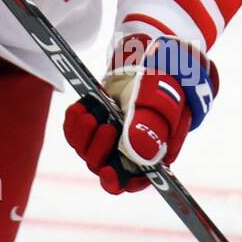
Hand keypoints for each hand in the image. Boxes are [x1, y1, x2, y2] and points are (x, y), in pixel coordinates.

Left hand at [63, 34, 218, 193]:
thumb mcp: (165, 99)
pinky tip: (83, 107)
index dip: (119, 181)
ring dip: (84, 135)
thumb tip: (141, 153)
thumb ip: (153, 125)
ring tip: (92, 114)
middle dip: (100, 149)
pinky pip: (74, 132)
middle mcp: (127, 150)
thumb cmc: (168, 83)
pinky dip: (74, 121)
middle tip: (107, 126)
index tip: (108, 172)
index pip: (133, 181)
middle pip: (103, 166)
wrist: (154, 59)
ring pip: (85, 150)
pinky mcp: (92, 123)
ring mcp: (108, 138)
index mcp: (151, 154)